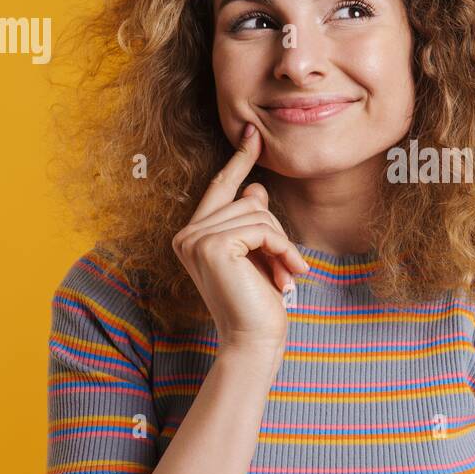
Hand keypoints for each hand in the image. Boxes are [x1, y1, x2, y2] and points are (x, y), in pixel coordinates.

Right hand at [172, 123, 309, 357]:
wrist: (254, 340)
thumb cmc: (258, 302)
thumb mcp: (258, 255)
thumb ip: (251, 222)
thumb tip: (255, 189)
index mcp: (193, 235)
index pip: (220, 187)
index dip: (238, 159)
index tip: (251, 133)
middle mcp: (187, 234)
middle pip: (248, 201)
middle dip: (276, 233)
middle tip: (287, 268)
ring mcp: (195, 239)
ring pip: (258, 214)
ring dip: (282, 245)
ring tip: (287, 275)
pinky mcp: (212, 246)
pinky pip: (262, 228)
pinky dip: (282, 249)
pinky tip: (288, 274)